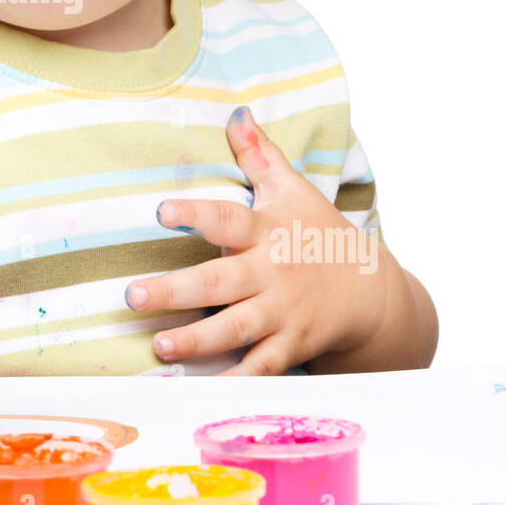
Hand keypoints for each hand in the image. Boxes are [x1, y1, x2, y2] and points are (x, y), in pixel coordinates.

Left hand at [125, 106, 387, 374]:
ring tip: (159, 345)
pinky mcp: (291, 347)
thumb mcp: (293, 190)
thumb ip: (260, 155)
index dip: (195, 215)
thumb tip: (236, 112)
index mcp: (266, 231)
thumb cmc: (319, 233)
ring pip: (236, 329)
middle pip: (219, 282)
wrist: (373, 292)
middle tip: (132, 295)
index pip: (227, 218)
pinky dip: (233, 382)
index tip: (160, 212)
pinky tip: (199, 392)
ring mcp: (282, 314)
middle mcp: (272, 273)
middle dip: (175, 291)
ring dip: (196, 340)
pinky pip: (260, 369)